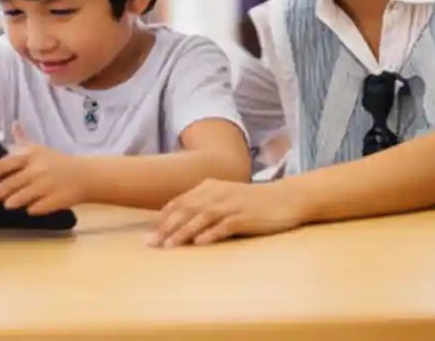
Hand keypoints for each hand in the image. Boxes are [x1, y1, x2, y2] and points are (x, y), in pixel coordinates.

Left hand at [0, 123, 89, 215]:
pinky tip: (30, 208)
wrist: (85, 175)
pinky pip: (37, 208)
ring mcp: (47, 185)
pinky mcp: (55, 200)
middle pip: (11, 183)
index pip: (7, 163)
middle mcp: (38, 169)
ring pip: (22, 197)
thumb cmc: (57, 162)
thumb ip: (23, 140)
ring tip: (8, 204)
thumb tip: (14, 124)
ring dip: (12, 201)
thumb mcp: (40, 149)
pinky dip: (31, 209)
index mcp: (32, 156)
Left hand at [147, 179, 306, 247]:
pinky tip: (200, 244)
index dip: (162, 218)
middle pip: (186, 210)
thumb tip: (178, 223)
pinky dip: (211, 234)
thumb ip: (203, 206)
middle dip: (166, 227)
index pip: (179, 202)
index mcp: (210, 187)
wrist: (286, 198)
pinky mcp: (245, 217)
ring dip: (183, 232)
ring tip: (169, 246)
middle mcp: (218, 193)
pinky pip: (224, 225)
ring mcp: (231, 205)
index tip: (148, 234)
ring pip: (201, 217)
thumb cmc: (252, 202)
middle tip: (151, 243)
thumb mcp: (225, 198)